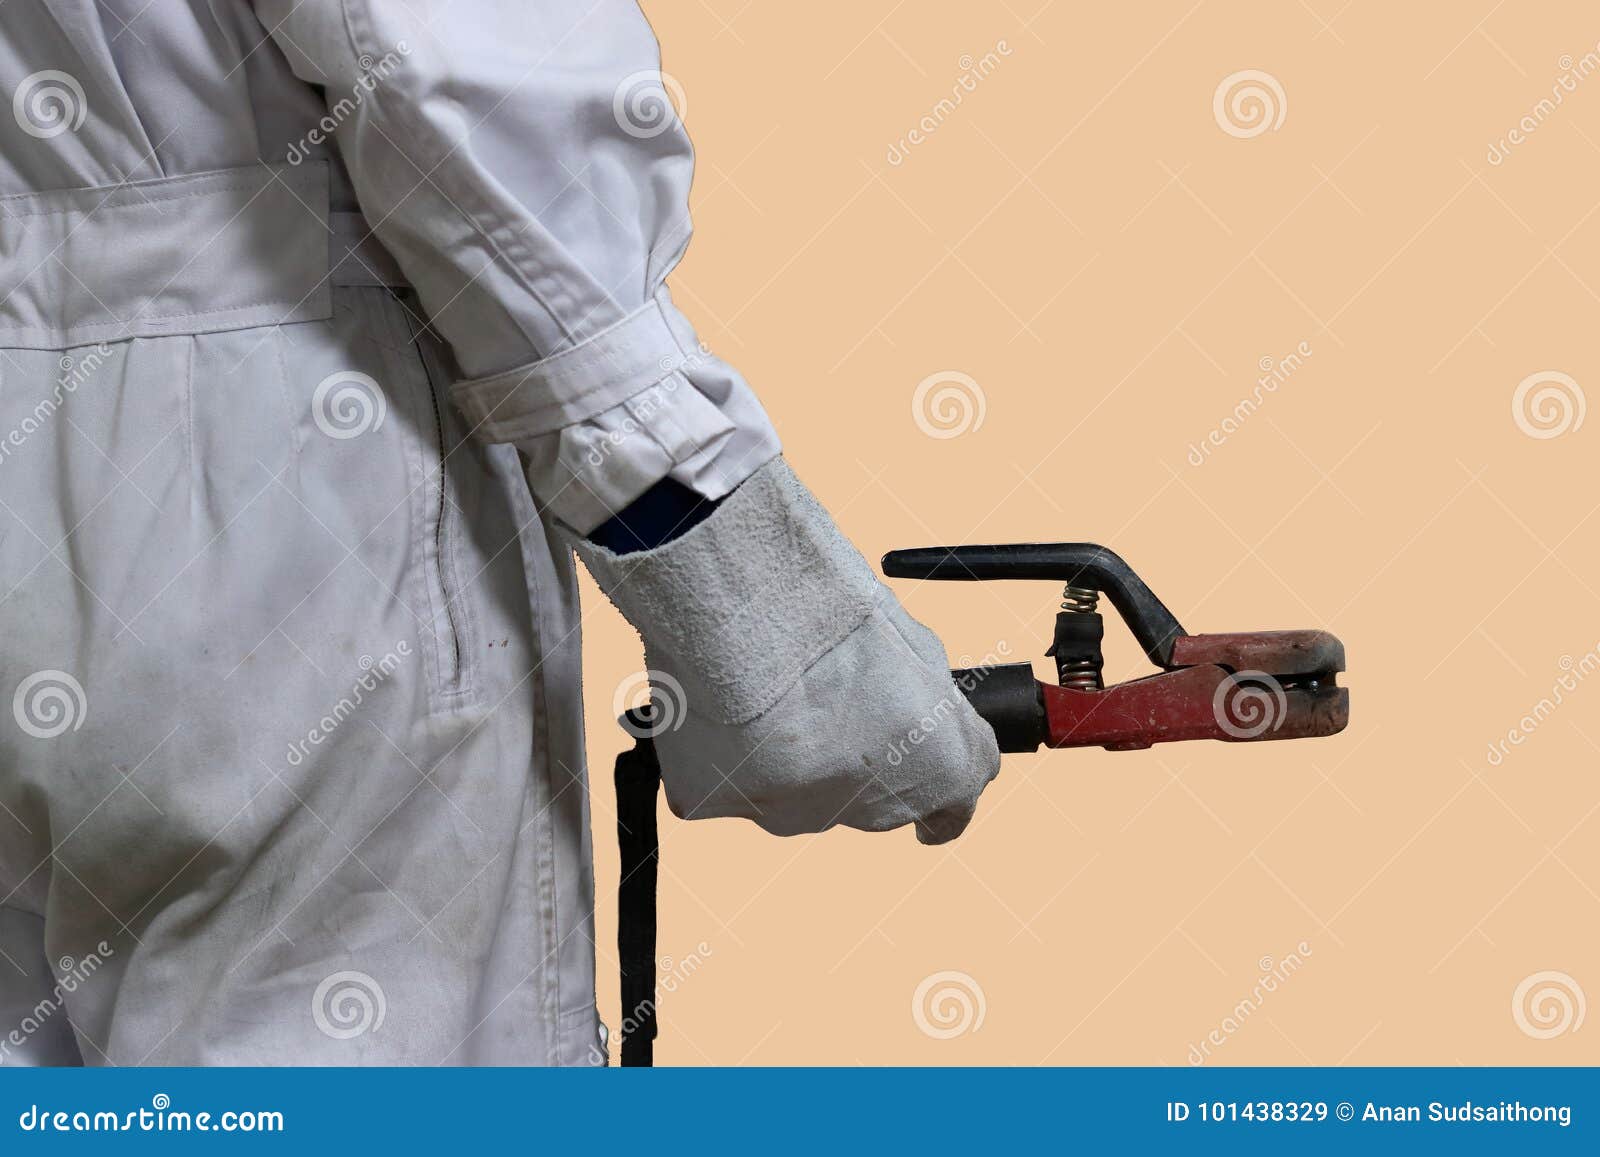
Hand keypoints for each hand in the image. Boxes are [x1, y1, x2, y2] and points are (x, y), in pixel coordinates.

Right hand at [572, 457, 999, 842]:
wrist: (750, 616)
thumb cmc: (838, 613)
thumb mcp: (914, 644)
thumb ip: (924, 691)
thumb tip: (915, 700)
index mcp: (941, 769)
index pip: (953, 810)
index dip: (940, 806)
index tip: (928, 805)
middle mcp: (875, 810)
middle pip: (868, 799)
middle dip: (852, 759)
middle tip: (823, 697)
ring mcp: (795, 814)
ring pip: (794, 793)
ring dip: (786, 754)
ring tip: (763, 686)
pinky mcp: (721, 805)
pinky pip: (723, 782)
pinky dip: (721, 749)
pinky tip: (715, 701)